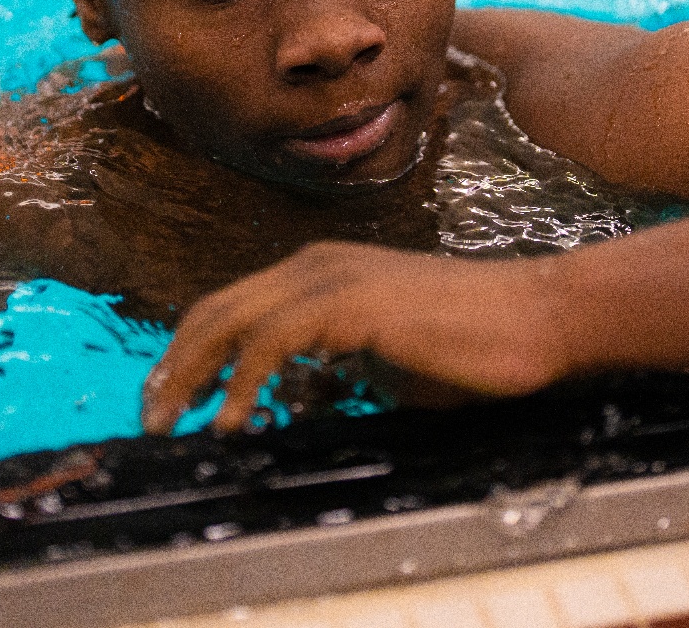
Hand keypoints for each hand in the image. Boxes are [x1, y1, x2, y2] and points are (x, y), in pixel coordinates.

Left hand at [140, 242, 571, 435]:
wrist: (536, 317)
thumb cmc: (473, 344)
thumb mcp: (385, 360)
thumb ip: (337, 368)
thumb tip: (295, 402)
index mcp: (321, 272)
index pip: (232, 307)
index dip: (191, 353)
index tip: (171, 400)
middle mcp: (316, 265)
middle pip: (215, 309)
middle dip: (173, 365)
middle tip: (151, 416)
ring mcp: (333, 279)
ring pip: (231, 318)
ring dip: (192, 375)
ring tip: (174, 423)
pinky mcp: (353, 303)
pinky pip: (273, 338)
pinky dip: (243, 380)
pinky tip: (236, 420)